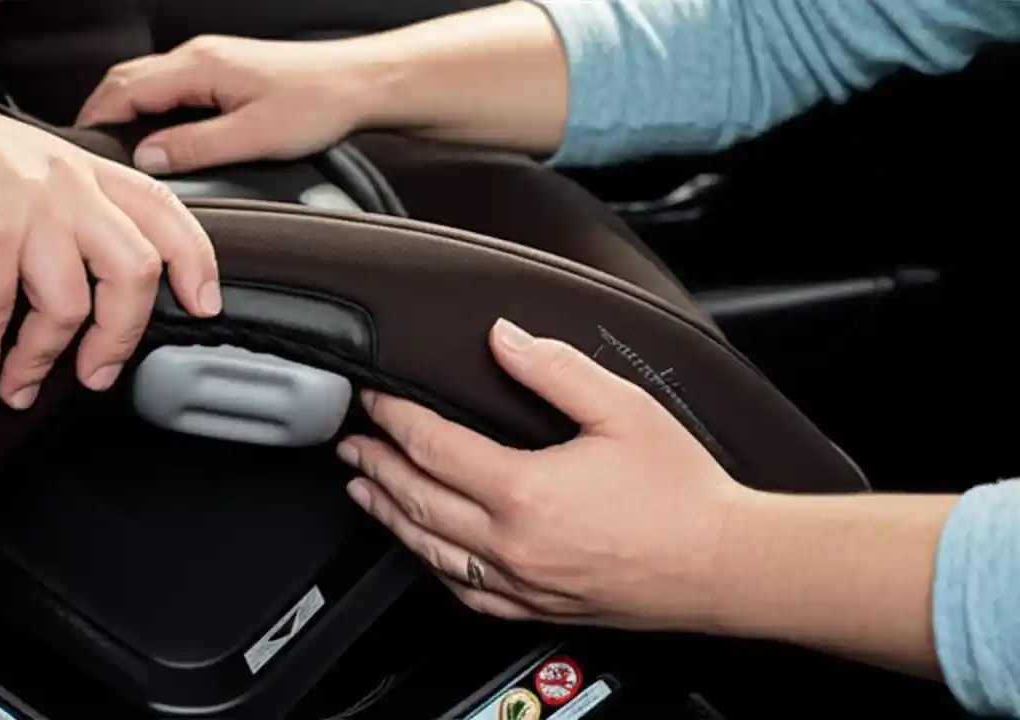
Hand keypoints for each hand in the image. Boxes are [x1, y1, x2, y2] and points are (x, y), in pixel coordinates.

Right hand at [0, 81, 220, 408]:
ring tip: (22, 386)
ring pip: (69, 308)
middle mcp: (71, 192)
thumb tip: (108, 272)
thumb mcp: (38, 163)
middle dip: (122, 337)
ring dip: (42, 361)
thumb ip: (80, 205)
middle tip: (100, 372)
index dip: (196, 262)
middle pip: (134, 273)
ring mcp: (31, 215)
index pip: (167, 214)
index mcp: (90, 172)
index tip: (203, 304)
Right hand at [75, 35, 378, 174]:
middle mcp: (199, 57)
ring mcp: (212, 62)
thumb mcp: (252, 136)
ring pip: (148, 81)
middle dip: (100, 113)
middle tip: (85, 152)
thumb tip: (148, 157)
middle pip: (128, 80)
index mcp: (199, 67)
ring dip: (124, 109)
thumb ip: (196, 147)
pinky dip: (150, 107)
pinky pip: (171, 86)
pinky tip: (154, 131)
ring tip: (111, 145)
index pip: (124, 88)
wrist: (358, 85)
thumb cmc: (317, 104)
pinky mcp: (226, 72)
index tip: (78, 149)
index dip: (95, 119)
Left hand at [336, 319, 750, 631]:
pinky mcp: (536, 606)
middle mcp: (511, 544)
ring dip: (388, 515)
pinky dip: (428, 564)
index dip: (394, 418)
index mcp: (525, 491)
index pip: (432, 447)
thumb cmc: (682, 493)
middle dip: (375, 467)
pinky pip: (462, 592)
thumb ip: (554, 369)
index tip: (374, 399)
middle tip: (350, 444)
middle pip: (416, 501)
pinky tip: (420, 550)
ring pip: (428, 550)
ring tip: (363, 491)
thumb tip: (503, 338)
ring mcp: (520, 583)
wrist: (723, 565)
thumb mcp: (622, 410)